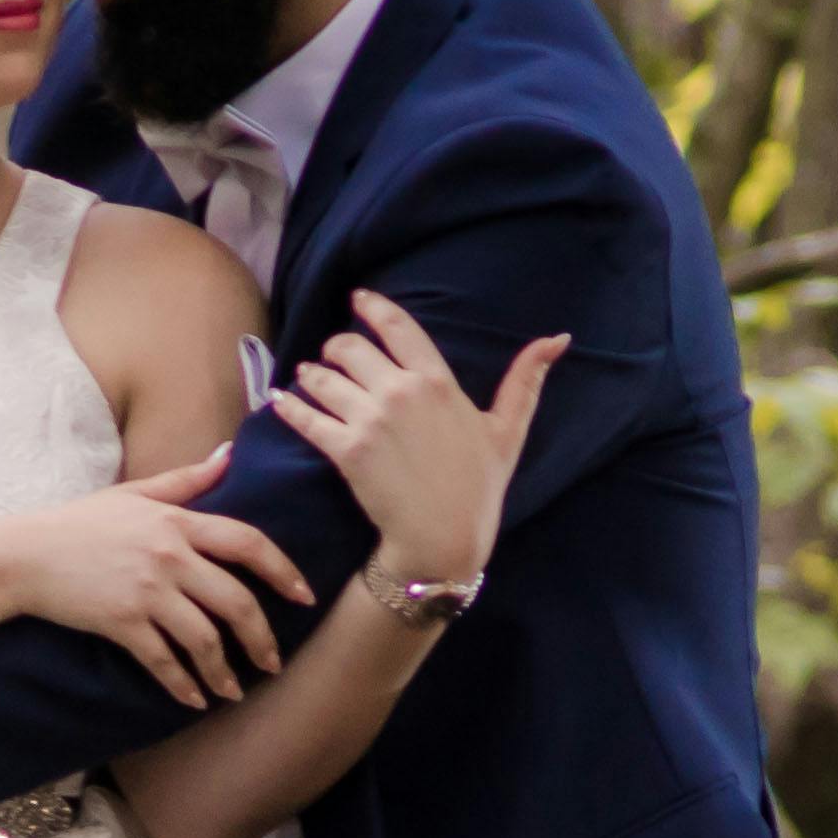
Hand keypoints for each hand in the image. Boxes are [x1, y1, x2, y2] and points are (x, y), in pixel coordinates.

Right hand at [6, 459, 315, 710]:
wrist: (25, 554)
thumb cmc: (81, 523)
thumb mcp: (135, 494)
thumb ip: (187, 480)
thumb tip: (230, 453)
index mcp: (178, 522)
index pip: (248, 543)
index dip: (283, 572)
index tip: (305, 597)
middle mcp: (170, 556)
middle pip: (237, 602)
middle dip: (262, 639)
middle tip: (274, 662)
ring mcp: (146, 591)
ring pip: (205, 640)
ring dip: (224, 673)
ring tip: (234, 691)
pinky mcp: (122, 622)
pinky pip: (164, 661)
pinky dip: (183, 685)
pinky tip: (194, 700)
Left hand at [269, 291, 561, 585]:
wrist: (444, 538)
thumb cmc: (478, 487)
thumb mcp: (507, 430)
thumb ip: (525, 380)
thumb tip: (557, 338)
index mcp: (437, 381)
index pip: (398, 327)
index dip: (373, 307)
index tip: (358, 299)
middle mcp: (400, 392)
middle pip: (350, 347)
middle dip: (337, 347)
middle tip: (333, 356)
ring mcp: (370, 420)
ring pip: (323, 377)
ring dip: (312, 374)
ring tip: (310, 379)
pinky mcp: (345, 450)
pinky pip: (305, 417)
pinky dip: (288, 406)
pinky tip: (280, 400)